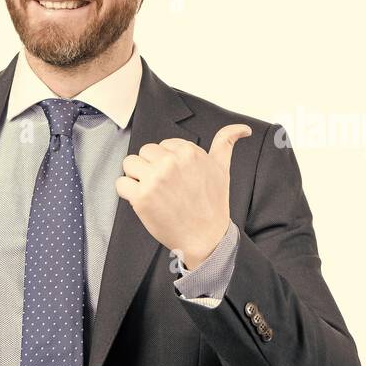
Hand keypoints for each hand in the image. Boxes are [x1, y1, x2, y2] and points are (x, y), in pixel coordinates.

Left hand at [115, 124, 252, 268]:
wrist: (206, 237)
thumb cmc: (213, 203)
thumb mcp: (222, 168)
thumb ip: (226, 143)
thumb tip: (244, 128)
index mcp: (189, 152)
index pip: (162, 145)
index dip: (167, 162)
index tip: (177, 178)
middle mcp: (171, 162)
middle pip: (144, 152)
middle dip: (151, 167)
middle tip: (165, 187)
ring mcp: (155, 179)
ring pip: (129, 164)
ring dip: (136, 177)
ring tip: (153, 192)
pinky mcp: (141, 197)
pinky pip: (121, 183)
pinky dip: (127, 192)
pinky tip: (144, 201)